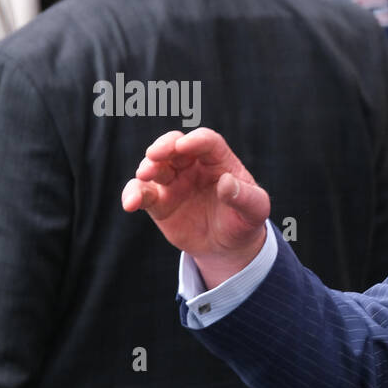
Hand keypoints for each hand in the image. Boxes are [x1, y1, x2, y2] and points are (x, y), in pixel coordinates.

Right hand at [121, 129, 269, 287]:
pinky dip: (133, 194)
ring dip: (147, 168)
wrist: (228, 247)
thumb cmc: (244, 221)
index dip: (196, 140)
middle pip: (174, 146)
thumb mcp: (255, 210)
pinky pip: (141, 193)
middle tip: (156, 154)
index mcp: (219, 161)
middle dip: (164, 146)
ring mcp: (174, 182)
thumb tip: (226, 183)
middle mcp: (193, 166)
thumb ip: (245, 197)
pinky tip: (131, 204)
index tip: (184, 146)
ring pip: (154, 166)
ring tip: (145, 176)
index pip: (207, 142)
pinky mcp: (159, 202)